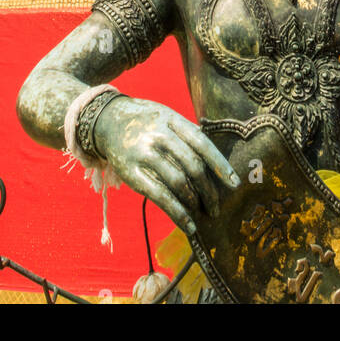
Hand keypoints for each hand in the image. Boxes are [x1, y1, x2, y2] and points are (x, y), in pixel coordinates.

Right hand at [94, 96, 239, 238]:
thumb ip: (187, 134)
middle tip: (216, 207)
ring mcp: (144, 154)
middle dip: (209, 190)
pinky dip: (177, 213)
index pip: (202, 143)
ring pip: (178, 182)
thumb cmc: (144, 121)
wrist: (105, 120)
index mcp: (172, 120)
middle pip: (192, 166)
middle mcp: (159, 135)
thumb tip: (214, 162)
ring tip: (203, 213)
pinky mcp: (132, 173)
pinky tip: (188, 224)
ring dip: (195, 202)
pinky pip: (159, 196)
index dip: (220, 165)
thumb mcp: (166, 117)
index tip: (234, 183)